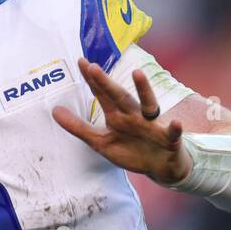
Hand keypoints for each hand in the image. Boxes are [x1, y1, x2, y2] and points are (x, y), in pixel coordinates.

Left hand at [53, 58, 192, 185]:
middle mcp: (134, 115)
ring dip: (143, 89)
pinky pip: (172, 133)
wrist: (160, 167)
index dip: (92, 80)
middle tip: (93, 67)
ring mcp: (152, 125)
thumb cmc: (131, 151)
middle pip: (119, 96)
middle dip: (106, 82)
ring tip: (138, 74)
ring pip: (148, 104)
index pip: (102, 94)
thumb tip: (54, 111)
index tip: (81, 62)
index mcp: (117, 115)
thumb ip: (78, 128)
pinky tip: (176, 123)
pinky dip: (175, 128)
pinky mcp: (169, 139)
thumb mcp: (100, 142)